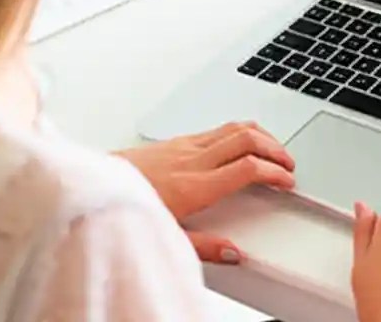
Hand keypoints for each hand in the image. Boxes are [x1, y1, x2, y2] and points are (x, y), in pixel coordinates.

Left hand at [116, 121, 295, 263]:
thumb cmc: (123, 208)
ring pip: (234, 128)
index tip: (286, 181)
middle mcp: (192, 160)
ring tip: (274, 148)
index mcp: (194, 185)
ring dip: (260, 136)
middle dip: (275, 149)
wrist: (92, 187)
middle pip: (247, 140)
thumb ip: (203, 247)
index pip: (247, 168)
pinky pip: (217, 129)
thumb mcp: (166, 236)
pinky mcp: (175, 140)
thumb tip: (232, 252)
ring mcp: (184, 146)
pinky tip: (241, 141)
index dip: (274, 172)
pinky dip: (239, 132)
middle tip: (288, 164)